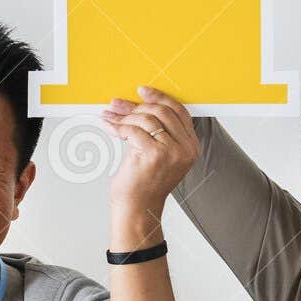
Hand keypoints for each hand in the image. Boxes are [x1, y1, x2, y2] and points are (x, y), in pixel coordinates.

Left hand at [101, 87, 199, 216]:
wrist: (137, 209)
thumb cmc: (144, 182)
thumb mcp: (160, 154)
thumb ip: (160, 132)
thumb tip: (138, 104)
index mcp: (191, 146)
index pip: (179, 111)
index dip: (160, 97)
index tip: (142, 91)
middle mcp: (186, 148)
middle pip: (162, 112)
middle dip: (136, 106)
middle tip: (117, 104)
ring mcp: (172, 152)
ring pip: (146, 120)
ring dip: (124, 117)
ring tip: (110, 117)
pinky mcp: (155, 155)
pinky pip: (134, 130)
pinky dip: (118, 127)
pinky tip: (109, 127)